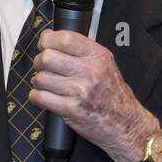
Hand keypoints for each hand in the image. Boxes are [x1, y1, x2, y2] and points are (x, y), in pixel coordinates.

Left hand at [28, 29, 161, 161]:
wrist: (125, 124)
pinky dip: (36, 97)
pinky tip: (44, 96)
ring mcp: (80, 91)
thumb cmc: (113, 95)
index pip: (64, 38)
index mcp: (98, 56)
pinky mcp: (71, 109)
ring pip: (41, 78)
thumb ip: (81, 51)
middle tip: (43, 67)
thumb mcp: (105, 65)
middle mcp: (90, 71)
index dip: (47, 40)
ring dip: (38, 81)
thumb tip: (49, 38)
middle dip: (39, 62)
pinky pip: (40, 97)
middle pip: (48, 57)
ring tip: (46, 84)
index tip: (44, 44)